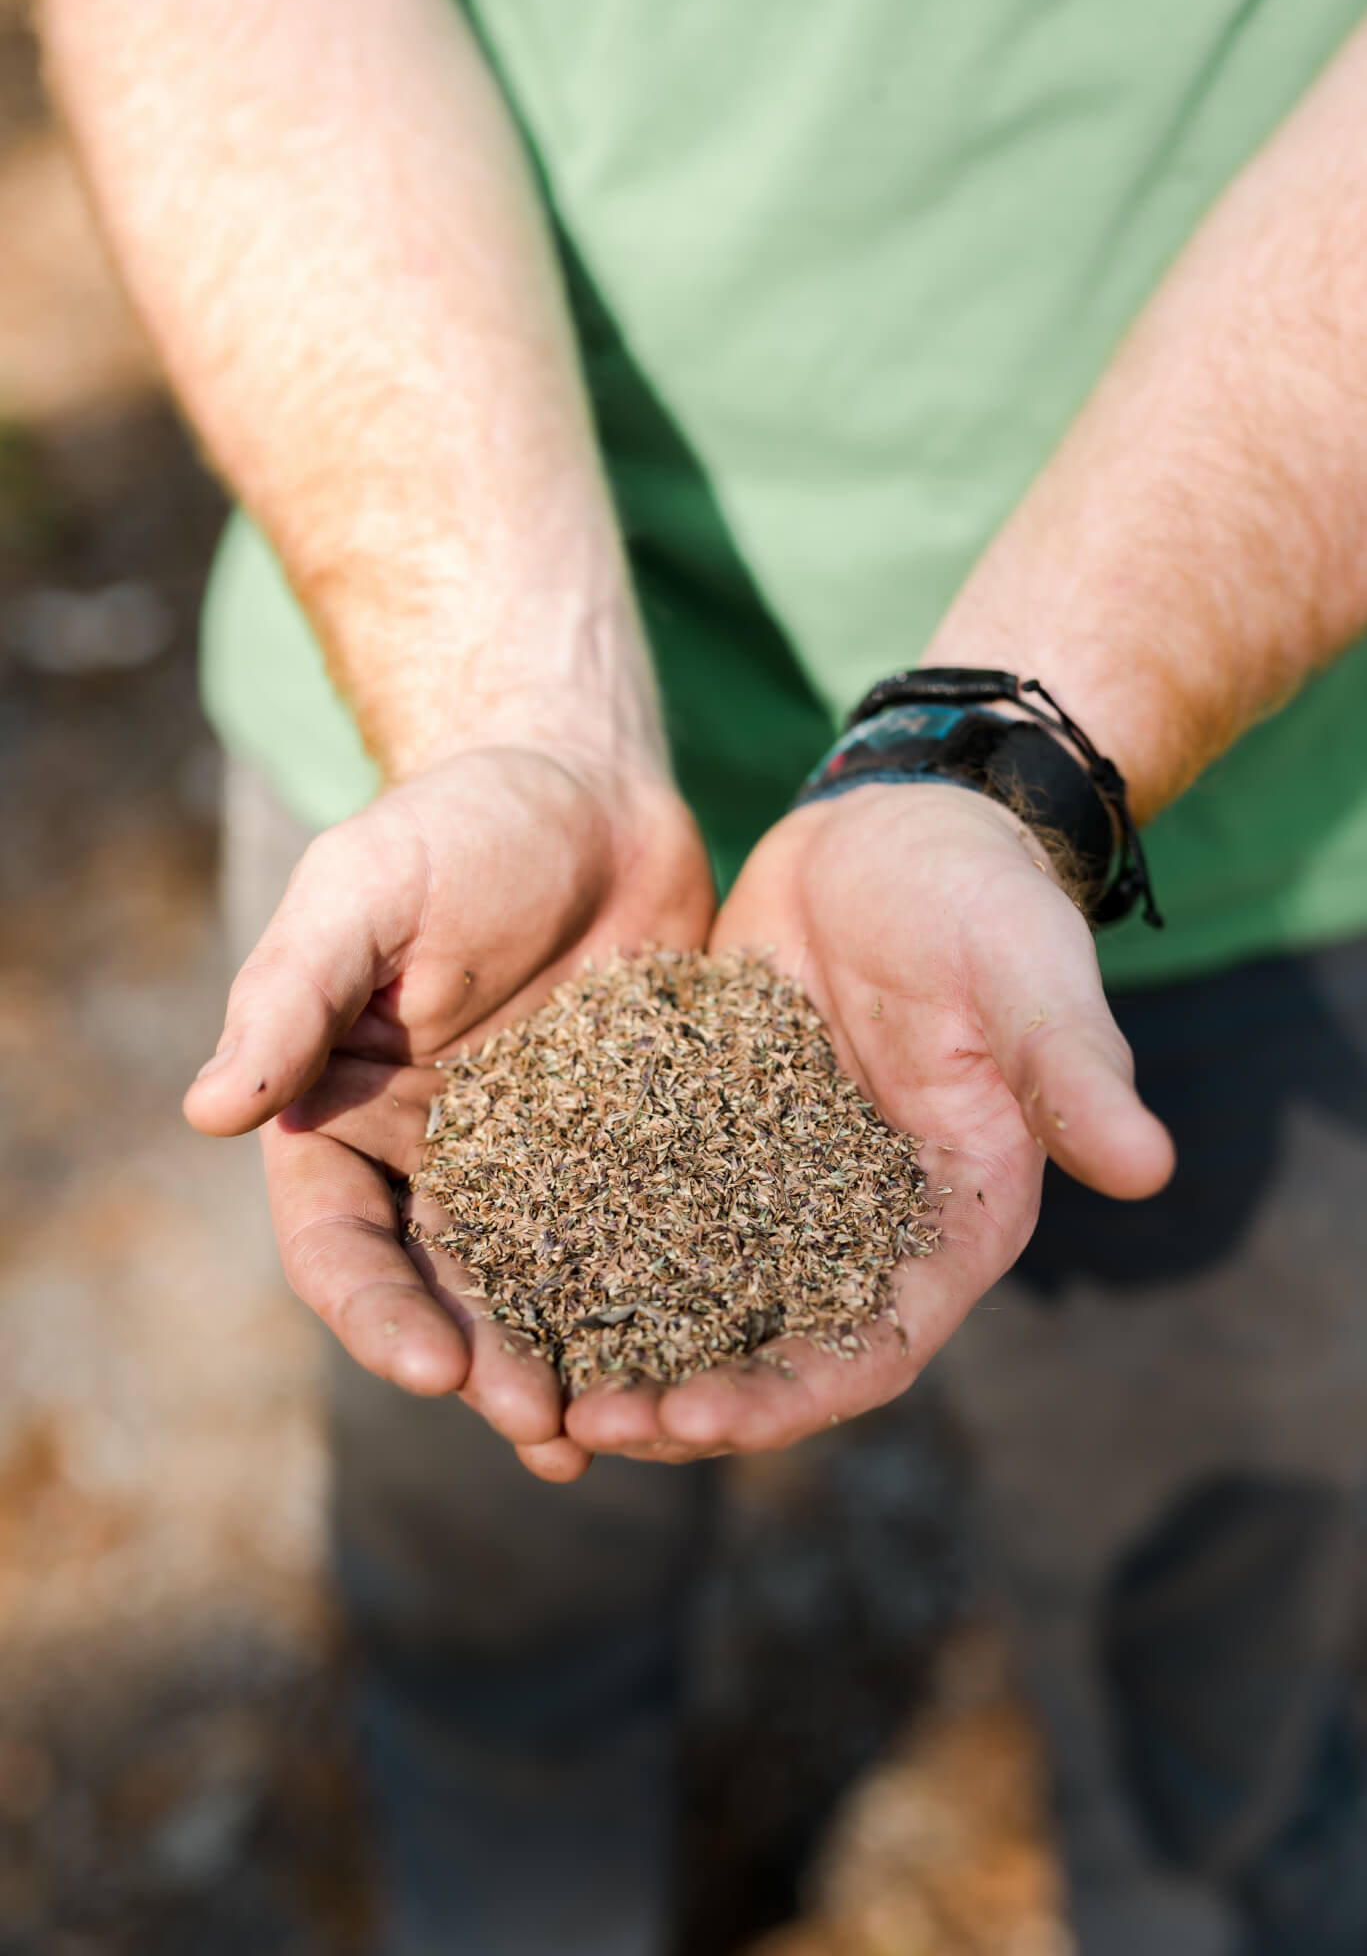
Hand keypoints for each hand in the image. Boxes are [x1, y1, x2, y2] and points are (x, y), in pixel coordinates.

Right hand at [185, 746, 712, 1482]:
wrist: (590, 793)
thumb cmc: (455, 826)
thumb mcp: (365, 890)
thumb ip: (292, 994)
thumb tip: (205, 1110)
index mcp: (341, 1120)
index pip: (340, 1246)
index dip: (375, 1314)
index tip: (427, 1365)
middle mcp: (432, 1162)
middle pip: (443, 1293)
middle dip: (482, 1365)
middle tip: (536, 1421)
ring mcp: (537, 1163)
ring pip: (540, 1290)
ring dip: (565, 1363)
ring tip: (610, 1432)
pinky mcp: (631, 1148)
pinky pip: (640, 1237)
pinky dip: (657, 1299)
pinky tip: (698, 1353)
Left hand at [566, 780, 1173, 1461]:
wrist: (894, 821)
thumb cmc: (979, 893)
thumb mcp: (1025, 972)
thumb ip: (1071, 1070)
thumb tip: (1148, 1166)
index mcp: (954, 1220)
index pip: (872, 1349)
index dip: (785, 1396)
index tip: (691, 1417)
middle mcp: (862, 1225)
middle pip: (769, 1352)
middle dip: (680, 1401)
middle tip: (576, 1421)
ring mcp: (779, 1186)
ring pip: (693, 1300)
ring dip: (621, 1348)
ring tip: (526, 1375)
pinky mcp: (708, 1135)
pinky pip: (641, 1213)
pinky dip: (586, 1253)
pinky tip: (505, 1268)